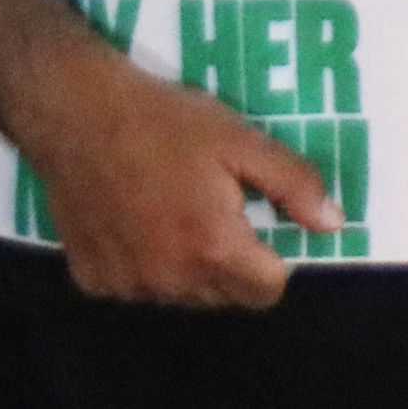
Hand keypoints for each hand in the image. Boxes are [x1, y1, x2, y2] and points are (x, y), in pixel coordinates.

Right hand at [21, 44, 343, 308]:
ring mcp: (127, 286)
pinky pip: (138, 287)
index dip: (274, 258)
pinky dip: (145, 264)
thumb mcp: (239, 139)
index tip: (258, 222)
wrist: (74, 113)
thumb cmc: (163, 121)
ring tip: (174, 210)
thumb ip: (292, 184)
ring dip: (189, 267)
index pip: (268, 291)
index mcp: (213, 249)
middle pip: (226, 295)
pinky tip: (136, 219)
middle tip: (216, 208)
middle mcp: (170, 282)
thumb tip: (334, 224)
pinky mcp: (93, 280)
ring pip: (182, 295)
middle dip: (233, 263)